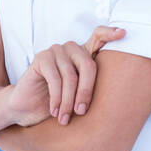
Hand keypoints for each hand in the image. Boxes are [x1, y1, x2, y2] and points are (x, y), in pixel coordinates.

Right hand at [8, 25, 126, 126]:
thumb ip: (92, 88)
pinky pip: (55, 79)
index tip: (124, 33)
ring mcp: (55, 51)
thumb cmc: (58, 103)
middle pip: (88, 65)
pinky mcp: (41, 58)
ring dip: (69, 101)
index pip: (98, 37)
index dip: (111, 33)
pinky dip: (56, 98)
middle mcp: (71, 49)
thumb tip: (120, 95)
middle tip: (81, 112)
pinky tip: (54, 111)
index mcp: (83, 54)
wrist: (27, 109)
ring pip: (70, 76)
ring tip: (65, 118)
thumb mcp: (78, 96)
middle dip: (86, 92)